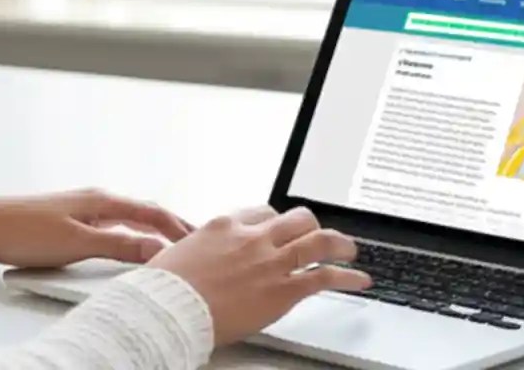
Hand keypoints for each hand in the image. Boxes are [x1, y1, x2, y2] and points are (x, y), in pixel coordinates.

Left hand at [0, 188, 192, 267]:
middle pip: (145, 213)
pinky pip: (112, 229)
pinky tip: (129, 249)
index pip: (153, 212)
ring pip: (129, 221)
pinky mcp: (69, 222)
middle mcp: (95, 201)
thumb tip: (158, 249)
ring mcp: (82, 211)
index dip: (179, 227)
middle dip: (172, 227)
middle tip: (197, 243)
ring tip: (170, 248)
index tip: (200, 241)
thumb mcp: (76, 243)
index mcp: (102, 201)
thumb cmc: (20, 230)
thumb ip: (119, 247)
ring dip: (152, 233)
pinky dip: (131, 238)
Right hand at [148, 205, 371, 345]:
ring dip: (339, 244)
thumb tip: (186, 256)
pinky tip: (358, 280)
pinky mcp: (283, 289)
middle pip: (296, 219)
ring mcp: (270, 261)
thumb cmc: (165, 289)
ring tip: (350, 249)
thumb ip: (194, 252)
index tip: (280, 228)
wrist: (168, 310)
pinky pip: (324, 277)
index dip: (275, 222)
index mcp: (225, 226)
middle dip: (310, 226)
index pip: (261, 212)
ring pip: (318, 240)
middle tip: (318, 235)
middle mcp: (252, 237)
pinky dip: (347, 277)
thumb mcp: (174, 256)